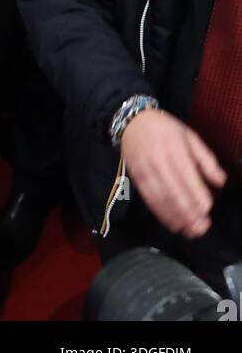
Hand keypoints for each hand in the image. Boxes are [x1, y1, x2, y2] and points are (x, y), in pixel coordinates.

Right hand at [120, 109, 226, 237]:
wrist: (132, 121)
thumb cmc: (165, 128)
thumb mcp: (189, 136)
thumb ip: (206, 159)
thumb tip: (221, 182)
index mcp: (174, 147)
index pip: (186, 175)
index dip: (196, 194)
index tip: (207, 208)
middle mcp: (158, 160)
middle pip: (174, 191)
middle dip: (189, 212)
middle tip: (202, 227)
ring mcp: (145, 170)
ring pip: (161, 199)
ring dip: (177, 217)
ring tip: (191, 231)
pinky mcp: (137, 178)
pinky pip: (150, 199)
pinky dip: (162, 214)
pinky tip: (173, 224)